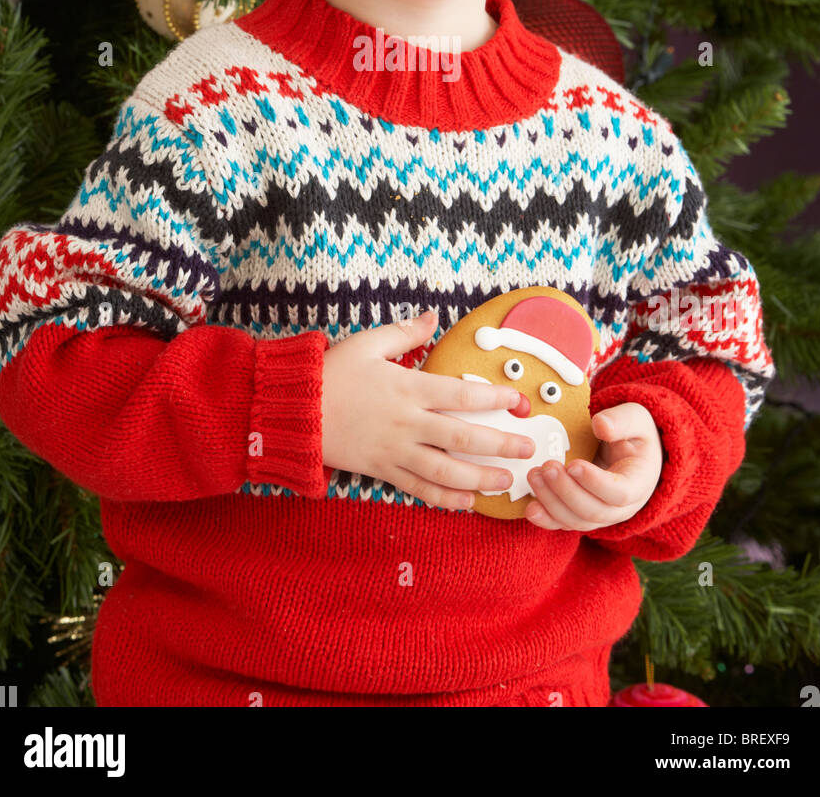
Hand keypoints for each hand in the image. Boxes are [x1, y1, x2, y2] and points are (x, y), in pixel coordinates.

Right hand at [321, 309, 536, 510]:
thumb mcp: (367, 342)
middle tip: (528, 448)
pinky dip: (443, 498)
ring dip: (480, 478)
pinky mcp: (381, 470)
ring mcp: (395, 450)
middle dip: (500, 445)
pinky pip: (418, 488)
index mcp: (408, 388)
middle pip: (463, 438)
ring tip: (505, 481)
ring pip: (446, 471)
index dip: (494, 399)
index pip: (462, 395)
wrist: (291, 410)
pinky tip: (465, 502)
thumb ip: (405, 332)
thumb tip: (434, 317)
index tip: (517, 402)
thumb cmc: (330, 373)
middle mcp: (407, 423)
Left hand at [524, 402, 663, 530]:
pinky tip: (530, 507)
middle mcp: (621, 507)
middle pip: (594, 510)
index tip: (574, 465)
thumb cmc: (634, 436)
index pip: (620, 492)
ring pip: (577, 520)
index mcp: (638, 483)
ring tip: (535, 476)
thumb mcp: (636, 420)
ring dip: (552, 502)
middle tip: (547, 467)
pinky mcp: (582, 515)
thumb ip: (622, 421)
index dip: (595, 483)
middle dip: (566, 491)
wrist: (631, 453)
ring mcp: (601, 514)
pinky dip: (546, 518)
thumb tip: (601, 426)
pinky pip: (564, 523)